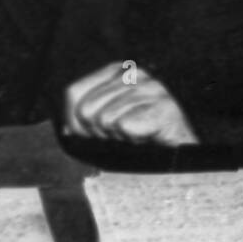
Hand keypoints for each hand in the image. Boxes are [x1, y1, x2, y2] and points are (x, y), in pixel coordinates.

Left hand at [62, 61, 197, 145]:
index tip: (101, 134)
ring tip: (138, 141)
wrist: (177, 170)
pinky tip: (149, 142)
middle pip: (86, 109)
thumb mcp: (102, 128)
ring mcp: (153, 88)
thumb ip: (80, 118)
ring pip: (105, 120)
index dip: (79, 124)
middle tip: (123, 140)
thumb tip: (65, 127)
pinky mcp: (165, 107)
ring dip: (119, 141)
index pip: (73, 94)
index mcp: (117, 71)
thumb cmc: (137, 148)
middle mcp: (136, 73)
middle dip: (100, 135)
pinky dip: (133, 143)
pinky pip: (125, 126)